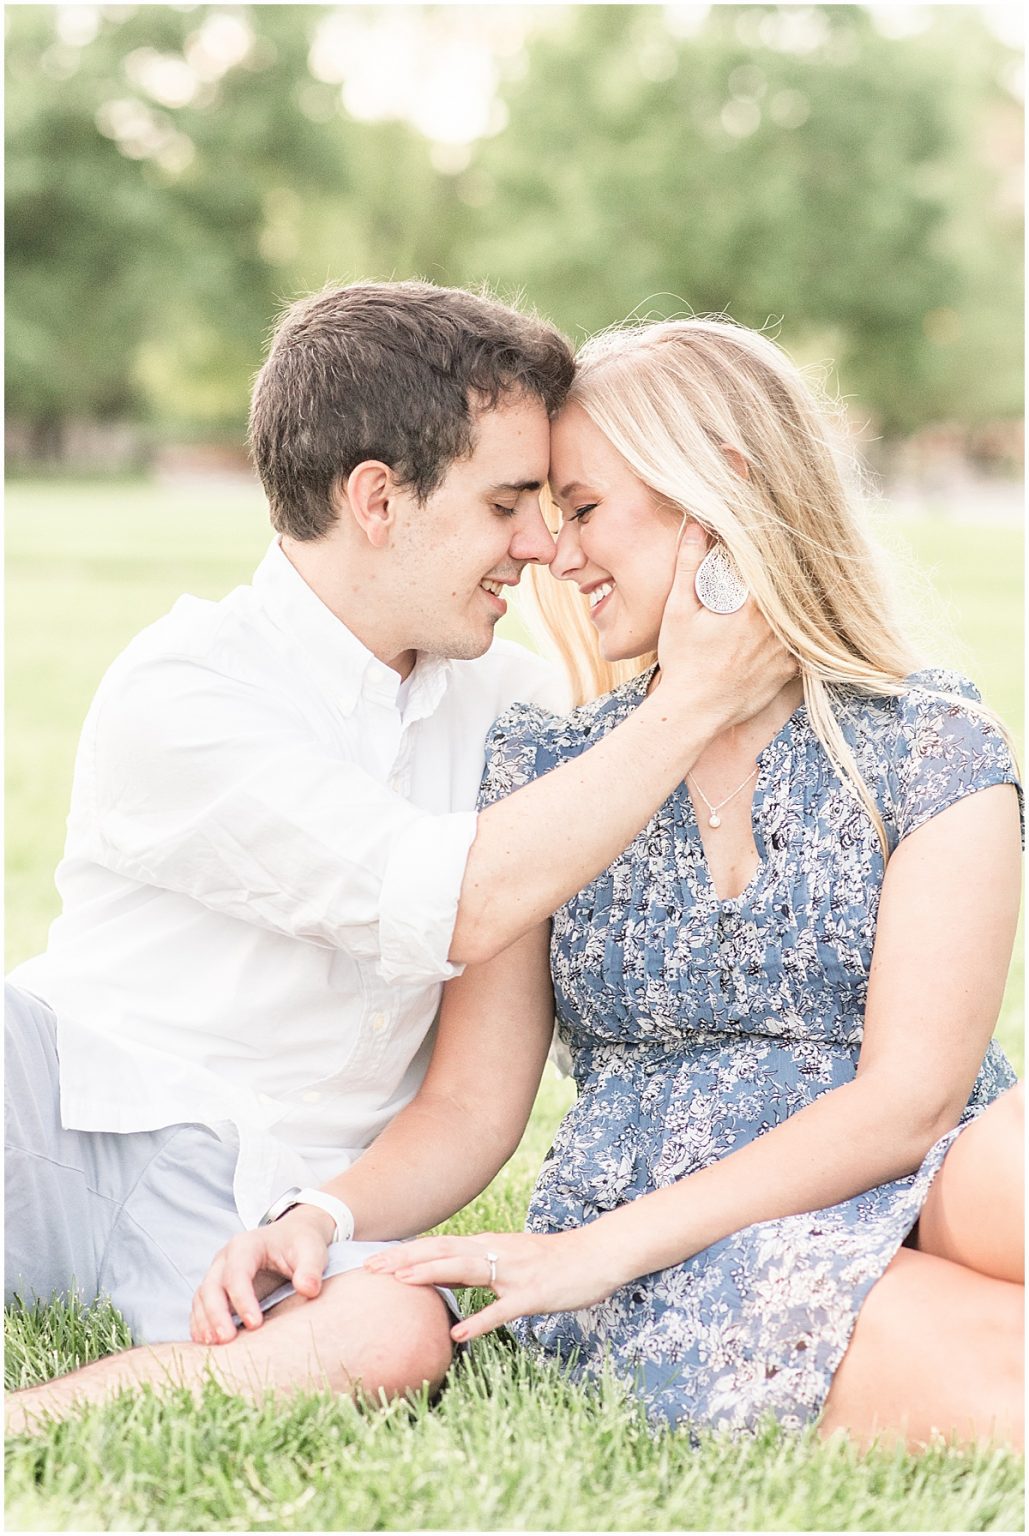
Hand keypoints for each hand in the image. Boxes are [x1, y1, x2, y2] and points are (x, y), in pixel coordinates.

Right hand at [189, 1205, 333, 1343]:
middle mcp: (226, 1258)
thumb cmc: (301, 1244)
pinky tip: (207, 1343)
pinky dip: (200, 1324)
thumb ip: (310, 1269)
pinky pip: (201, 1306)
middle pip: (212, 1285)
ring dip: (204, 1322)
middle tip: (226, 1340)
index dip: (243, 1299)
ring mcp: (218, 1272)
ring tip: (213, 1345)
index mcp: (247, 1245)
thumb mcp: (311, 1251)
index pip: (237, 1272)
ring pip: (202, 1297)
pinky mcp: (217, 1287)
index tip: (255, 1324)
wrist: (293, 1235)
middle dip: (216, 1314)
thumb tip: (308, 1289)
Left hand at [364, 1227, 625, 1342]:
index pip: (438, 1246)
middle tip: (370, 1268)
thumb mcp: (508, 1259)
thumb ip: (476, 1267)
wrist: (596, 1255)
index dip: (405, 1252)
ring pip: (465, 1269)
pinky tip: (459, 1335)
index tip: (373, 1260)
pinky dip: (480, 1320)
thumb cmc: (552, 1261)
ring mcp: (513, 1272)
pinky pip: (503, 1309)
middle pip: (442, 1252)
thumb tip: (442, 1278)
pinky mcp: (532, 1293)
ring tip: (399, 1282)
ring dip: (430, 1273)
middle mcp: (495, 1252)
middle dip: (404, 1259)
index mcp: (488, 1246)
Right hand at [656, 522, 796, 731]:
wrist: (693, 712)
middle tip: (795, 558)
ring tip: (806, 587)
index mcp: (753, 605)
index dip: (776, 553)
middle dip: (791, 578)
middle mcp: (777, 627)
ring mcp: (786, 652)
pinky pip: (806, 648)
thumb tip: (696, 527)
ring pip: (805, 619)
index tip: (775, 540)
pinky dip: (806, 637)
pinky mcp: (788, 672)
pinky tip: (807, 628)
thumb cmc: (682, 661)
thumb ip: (688, 565)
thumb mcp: (678, 610)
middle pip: (794, 591)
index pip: (774, 568)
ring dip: (801, 606)